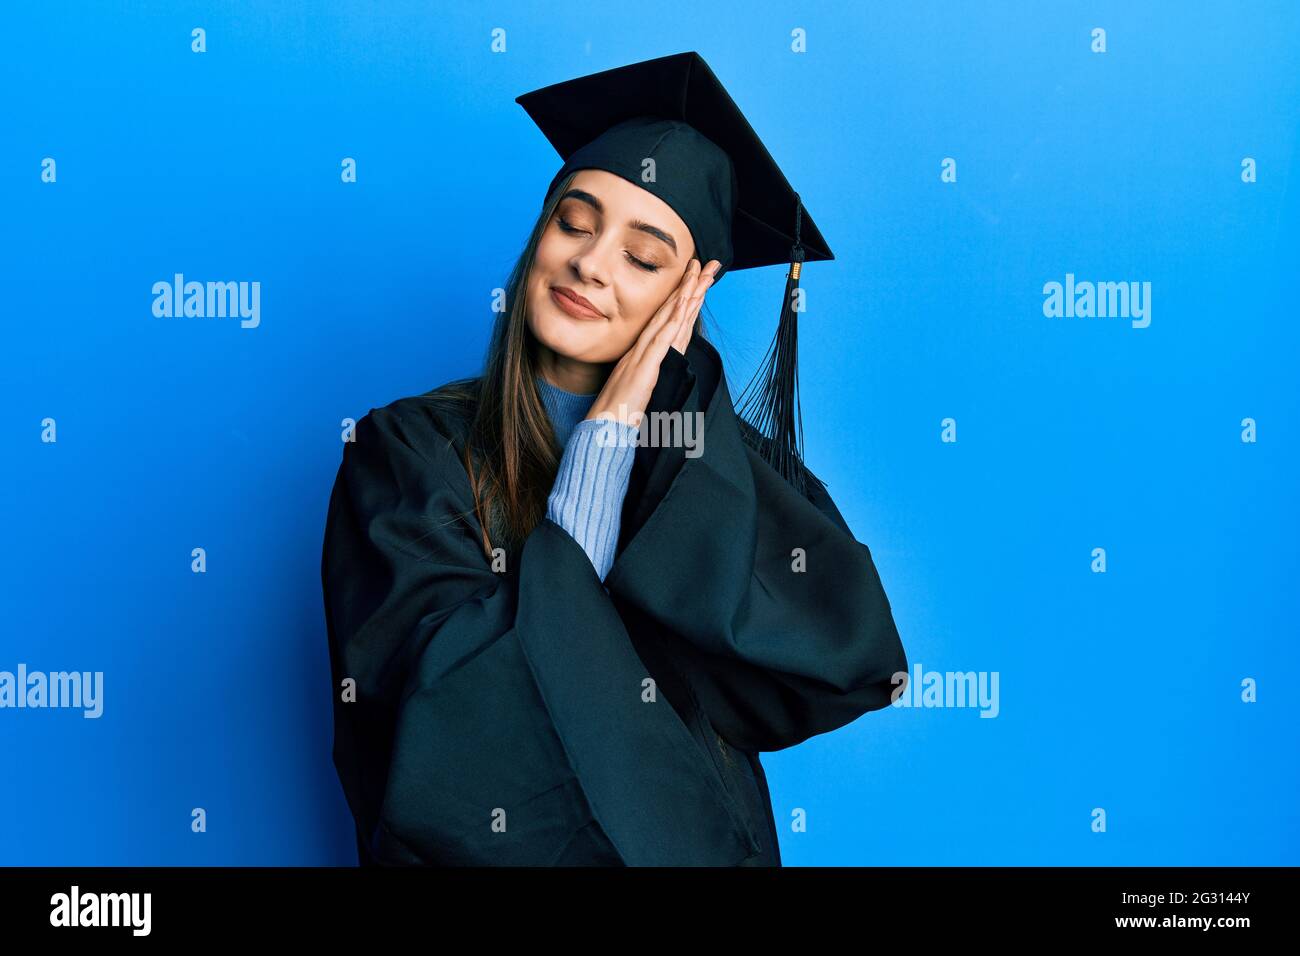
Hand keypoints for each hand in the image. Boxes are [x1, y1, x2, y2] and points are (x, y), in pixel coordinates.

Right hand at [585, 258, 719, 428]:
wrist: (602, 428)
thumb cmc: (617, 414)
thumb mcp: (637, 389)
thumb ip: (647, 375)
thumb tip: (657, 369)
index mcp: (642, 353)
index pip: (667, 321)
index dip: (682, 299)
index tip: (696, 280)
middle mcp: (643, 349)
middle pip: (671, 312)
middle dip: (690, 287)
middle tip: (706, 265)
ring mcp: (643, 356)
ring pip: (669, 319)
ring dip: (687, 295)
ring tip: (702, 274)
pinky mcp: (645, 368)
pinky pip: (661, 339)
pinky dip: (673, 320)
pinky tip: (684, 305)